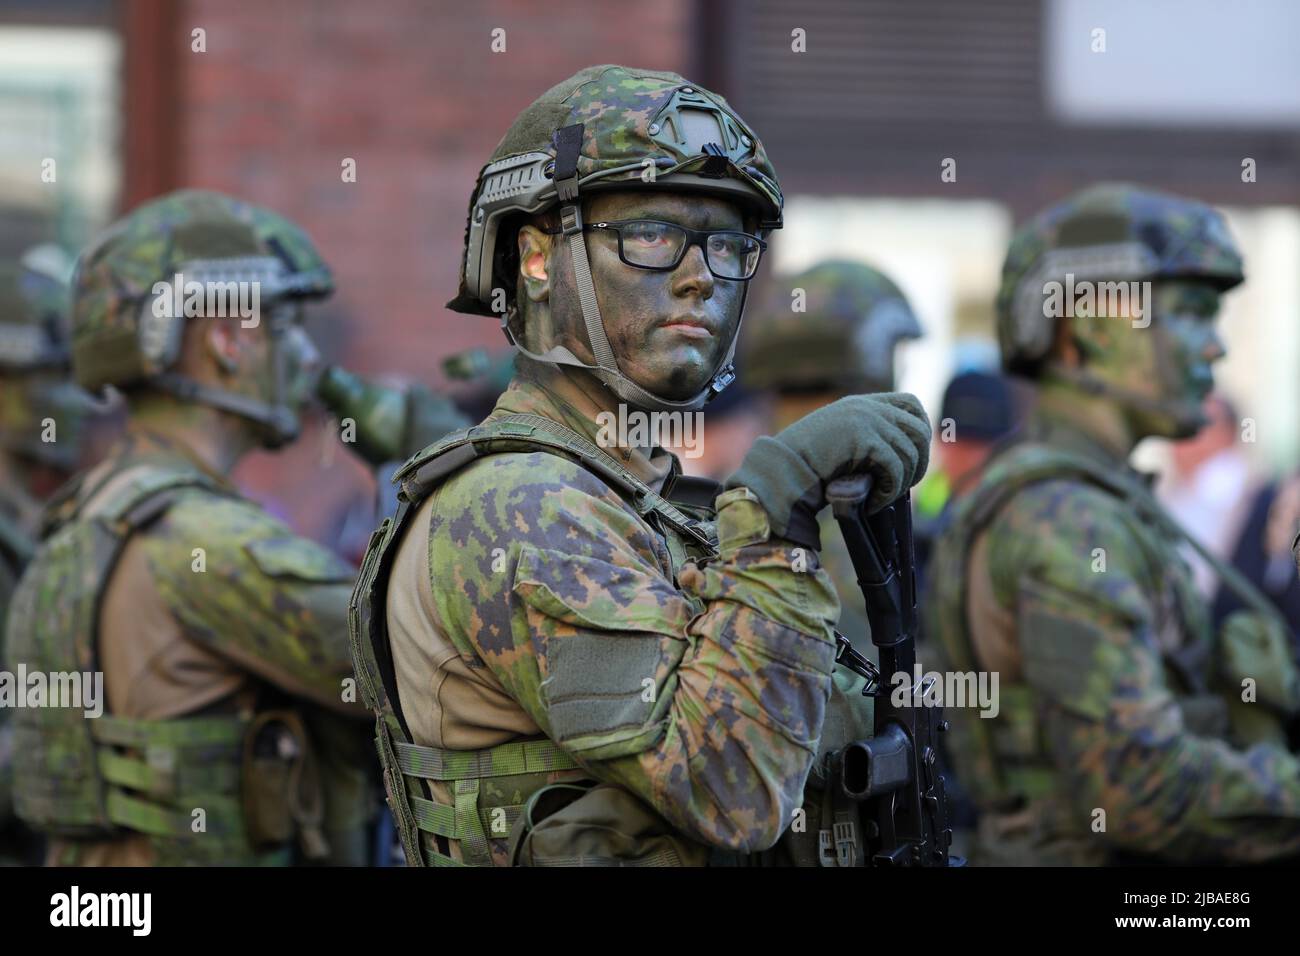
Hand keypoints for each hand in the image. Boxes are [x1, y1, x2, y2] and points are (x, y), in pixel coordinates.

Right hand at [725, 392, 930, 548]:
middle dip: (918, 462)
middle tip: (902, 486)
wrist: (781, 468)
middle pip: (919, 430)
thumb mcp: (840, 439)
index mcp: (862, 403)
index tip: (912, 457)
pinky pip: (895, 469)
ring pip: (909, 453)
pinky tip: (875, 503)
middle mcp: (867, 407)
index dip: (920, 430)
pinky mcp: (864, 439)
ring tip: (882, 498)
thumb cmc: (806, 463)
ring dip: (901, 483)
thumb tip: (904, 456)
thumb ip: (868, 437)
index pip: (911, 404)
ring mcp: (867, 420)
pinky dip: (889, 492)